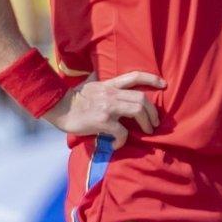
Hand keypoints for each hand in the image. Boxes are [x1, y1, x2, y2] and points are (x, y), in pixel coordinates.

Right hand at [44, 71, 165, 147]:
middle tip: (154, 123)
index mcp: (109, 85)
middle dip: (152, 112)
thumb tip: (109, 87)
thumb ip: (104, 86)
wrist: (58, 107)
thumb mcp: (91, 86)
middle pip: (141, 98)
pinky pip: (121, 132)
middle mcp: (111, 93)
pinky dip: (122, 140)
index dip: (151, 79)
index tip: (163, 84)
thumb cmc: (74, 100)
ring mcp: (108, 106)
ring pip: (137, 111)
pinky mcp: (103, 120)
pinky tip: (117, 144)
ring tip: (146, 132)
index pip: (133, 76)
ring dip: (146, 124)